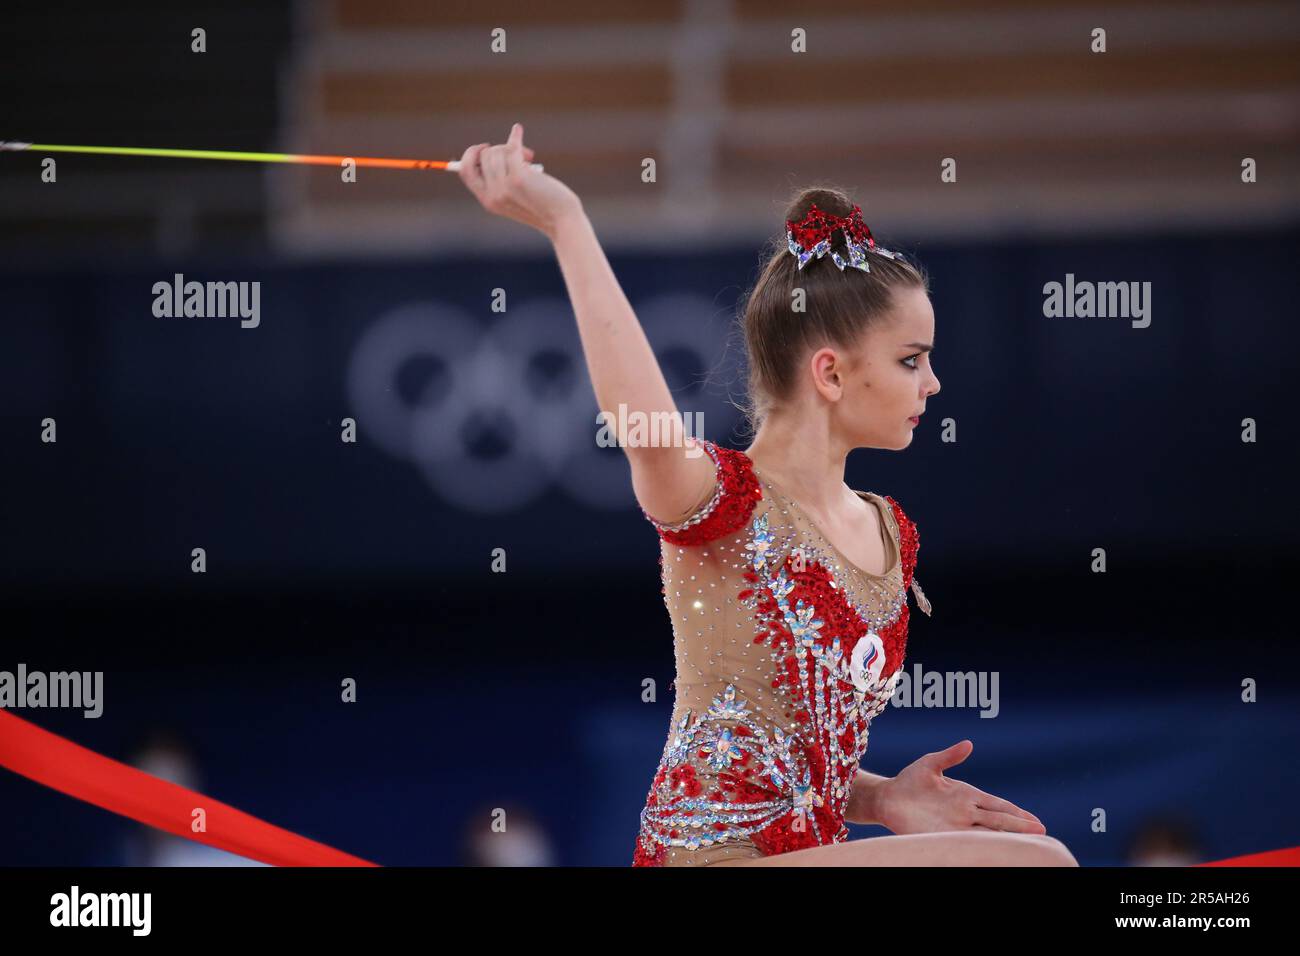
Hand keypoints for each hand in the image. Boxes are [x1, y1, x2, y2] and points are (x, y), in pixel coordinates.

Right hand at [456, 123, 581, 239]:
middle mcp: (492, 195)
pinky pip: (511, 148)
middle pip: (483, 156)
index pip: (466, 171)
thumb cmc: (543, 205)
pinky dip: (515, 137)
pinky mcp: (518, 178)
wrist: (562, 220)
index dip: (470, 155)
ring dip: (511, 147)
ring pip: (496, 151)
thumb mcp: (516, 196)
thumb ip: (502, 179)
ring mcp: (504, 187)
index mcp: (488, 201)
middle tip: (520, 155)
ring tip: (529, 157)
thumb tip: (492, 149)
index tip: (484, 148)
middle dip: (499, 148)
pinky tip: (518, 130)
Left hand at [874, 740, 1046, 835]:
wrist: (888, 797)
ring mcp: (954, 826)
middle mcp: (966, 813)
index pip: (998, 805)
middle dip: (1019, 828)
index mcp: (968, 795)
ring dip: (1003, 840)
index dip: (1017, 813)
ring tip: (1024, 848)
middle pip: (998, 821)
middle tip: (1042, 835)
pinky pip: (961, 842)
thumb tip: (969, 744)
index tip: (1037, 821)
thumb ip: (950, 756)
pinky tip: (989, 851)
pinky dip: (976, 846)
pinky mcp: (938, 836)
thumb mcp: (931, 764)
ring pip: (985, 834)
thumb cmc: (910, 780)